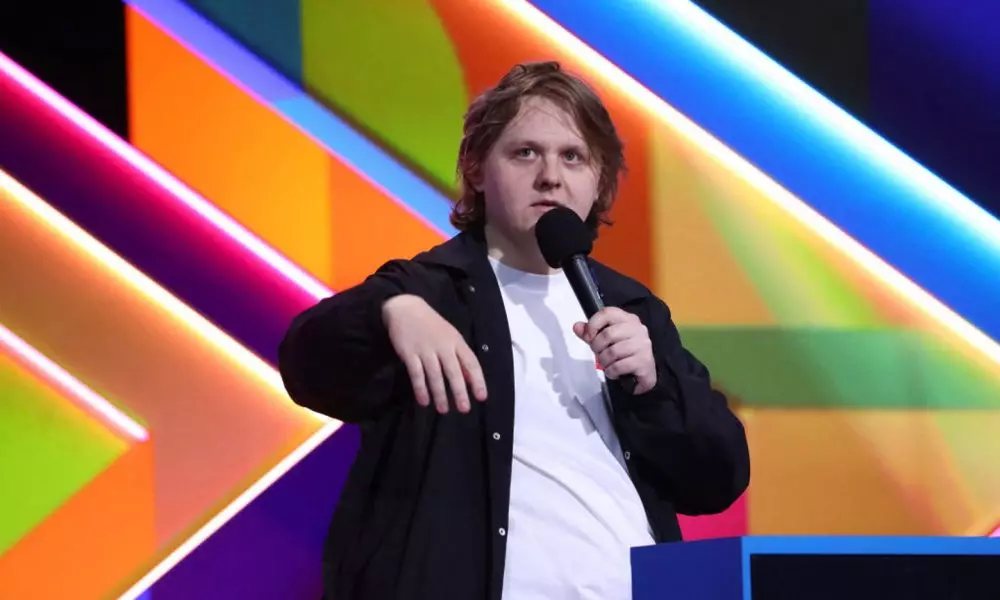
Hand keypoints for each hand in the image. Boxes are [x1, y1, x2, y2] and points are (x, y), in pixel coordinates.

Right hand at [382, 294, 486, 413]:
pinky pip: (416, 374)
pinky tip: (424, 401)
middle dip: (460, 392)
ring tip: (443, 409)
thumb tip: (470, 379)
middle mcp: (443, 347)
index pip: (471, 363)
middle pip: (454, 372)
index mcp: (456, 342)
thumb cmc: (431, 325)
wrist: (406, 309)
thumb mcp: (451, 337)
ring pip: (435, 375)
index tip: (481, 397)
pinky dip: (420, 389)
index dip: (477, 381)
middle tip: (464, 409)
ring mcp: (426, 350)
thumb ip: (460, 357)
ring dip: (440, 394)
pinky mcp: (409, 353)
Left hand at [573, 307, 656, 394]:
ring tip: (606, 364)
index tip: (589, 337)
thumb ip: (590, 333)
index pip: (607, 313)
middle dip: (597, 347)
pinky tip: (614, 372)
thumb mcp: (605, 341)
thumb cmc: (624, 354)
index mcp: (628, 319)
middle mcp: (638, 329)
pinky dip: (612, 371)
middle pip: (608, 334)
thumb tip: (577, 327)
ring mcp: (643, 345)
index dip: (593, 324)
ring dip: (604, 361)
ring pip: (613, 351)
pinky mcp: (644, 362)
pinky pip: (619, 366)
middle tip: (599, 354)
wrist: (644, 372)